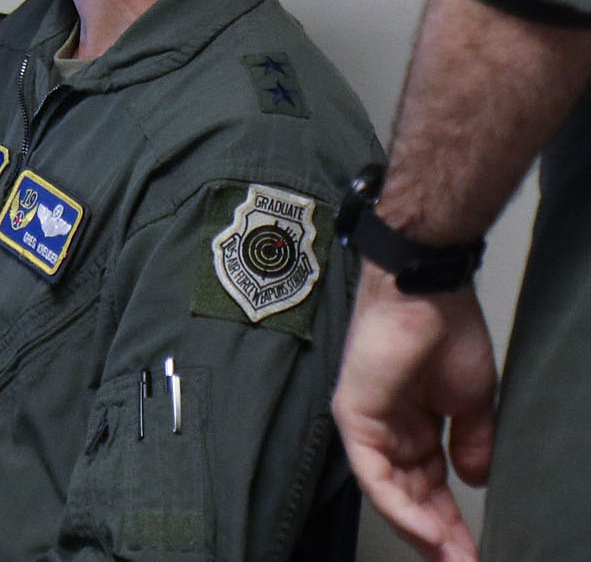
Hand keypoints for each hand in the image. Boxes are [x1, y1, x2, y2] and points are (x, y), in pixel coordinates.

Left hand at [332, 264, 496, 560]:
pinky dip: (399, 506)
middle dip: (438, 535)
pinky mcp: (353, 415)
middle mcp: (386, 428)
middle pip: (408, 496)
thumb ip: (471, 443)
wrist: (428, 291)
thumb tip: (474, 481)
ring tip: (452, 557)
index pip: (428, 486)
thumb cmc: (446, 330)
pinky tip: (426, 531)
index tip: (473, 551)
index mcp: (413, 425)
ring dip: (421, 530)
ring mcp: (366, 423)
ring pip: (388, 493)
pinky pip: (373, 474)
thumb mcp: (471, 400)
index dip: (451, 522)